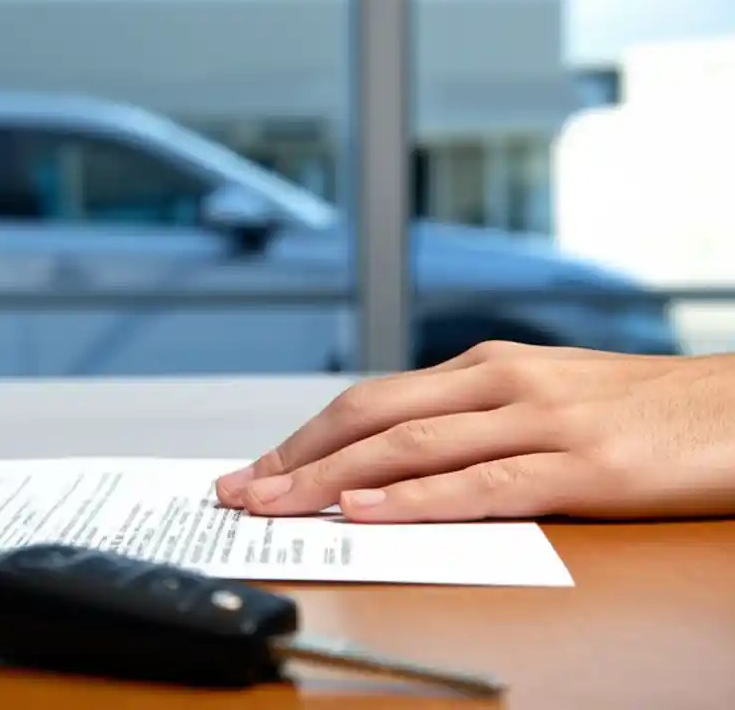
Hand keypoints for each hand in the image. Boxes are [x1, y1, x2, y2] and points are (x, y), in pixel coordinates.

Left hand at [215, 341, 734, 521]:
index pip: (371, 402)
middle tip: (238, 491)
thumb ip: (472, 423)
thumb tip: (393, 463)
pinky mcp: (581, 465)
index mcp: (485, 369)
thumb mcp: (543, 401)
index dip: (305, 437)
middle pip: (371, 417)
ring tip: (274, 503)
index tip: (257, 470)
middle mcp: (500, 383)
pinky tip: (367, 512)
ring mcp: (539, 420)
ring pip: (410, 448)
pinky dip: (415, 499)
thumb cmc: (643, 411)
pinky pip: (481, 485)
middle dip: (296, 457)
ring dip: (331, 478)